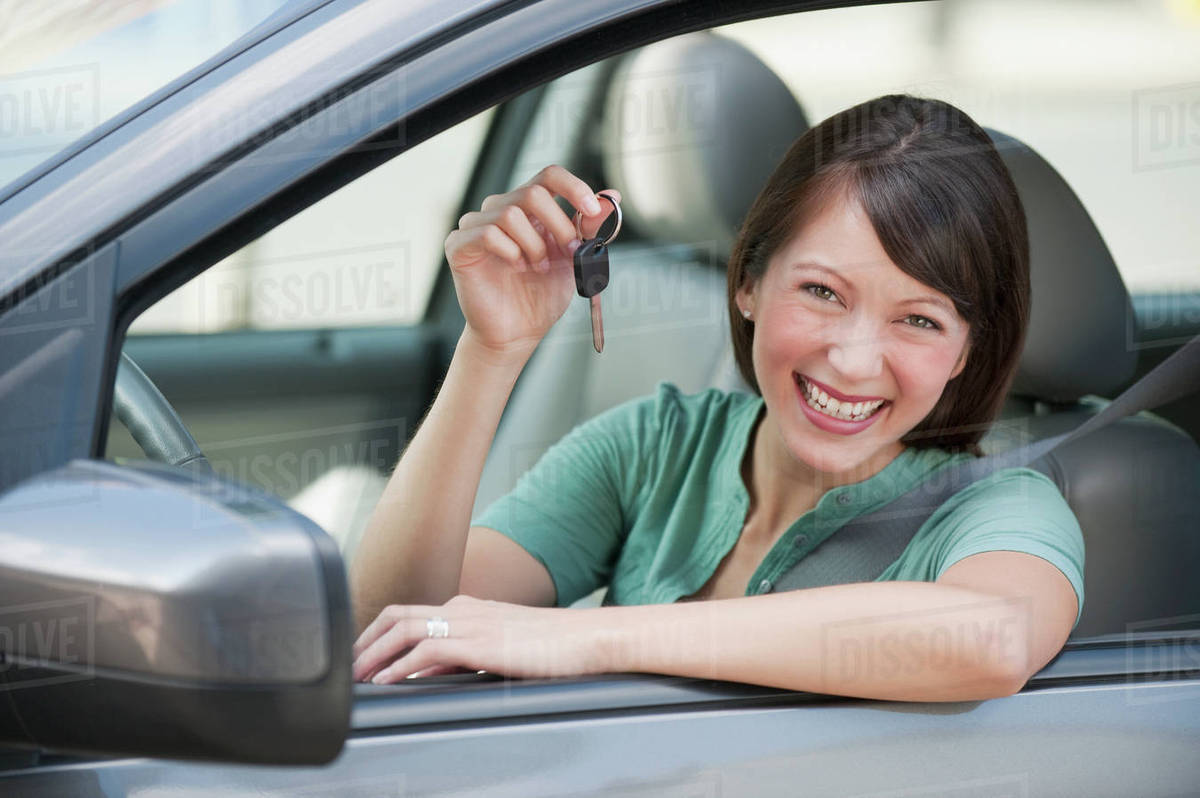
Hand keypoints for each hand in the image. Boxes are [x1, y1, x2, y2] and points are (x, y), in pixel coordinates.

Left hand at [352, 594, 609, 682]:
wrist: (590, 639)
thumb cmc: (555, 647)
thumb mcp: (501, 647)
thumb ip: (465, 654)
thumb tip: (430, 671)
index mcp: (469, 606)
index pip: (410, 612)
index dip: (378, 632)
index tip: (362, 655)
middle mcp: (464, 608)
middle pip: (396, 615)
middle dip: (365, 640)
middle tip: (347, 666)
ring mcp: (471, 623)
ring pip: (403, 629)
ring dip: (373, 653)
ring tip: (356, 676)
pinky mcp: (479, 643)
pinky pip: (426, 652)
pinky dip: (399, 666)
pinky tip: (387, 681)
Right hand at [444, 164, 620, 355]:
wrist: (516, 333)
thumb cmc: (539, 297)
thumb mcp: (573, 258)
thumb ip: (588, 227)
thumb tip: (611, 196)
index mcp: (529, 209)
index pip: (549, 175)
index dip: (573, 187)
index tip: (591, 209)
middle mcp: (501, 210)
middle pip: (533, 192)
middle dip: (559, 225)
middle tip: (568, 252)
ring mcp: (477, 225)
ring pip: (511, 213)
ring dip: (534, 245)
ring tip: (537, 268)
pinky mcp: (459, 245)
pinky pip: (488, 233)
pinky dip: (510, 251)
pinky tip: (515, 267)